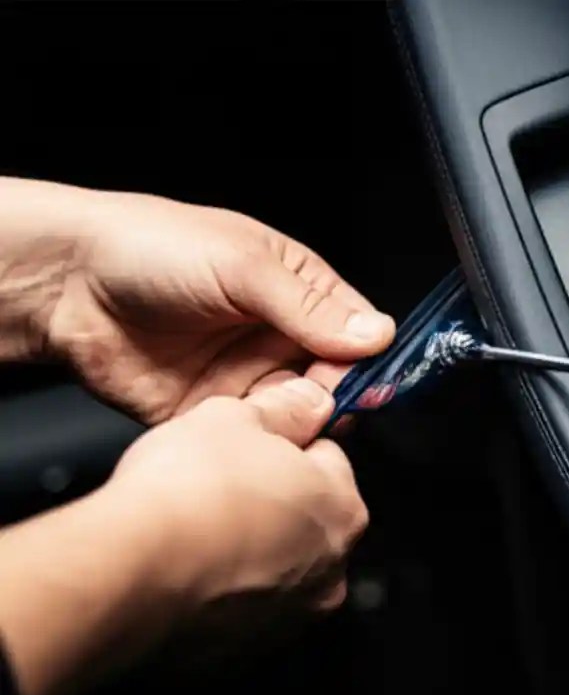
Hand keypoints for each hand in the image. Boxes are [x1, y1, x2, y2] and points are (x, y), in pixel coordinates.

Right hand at [0, 375, 366, 694]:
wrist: (129, 570)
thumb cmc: (187, 492)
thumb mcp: (235, 416)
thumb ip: (283, 407)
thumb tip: (306, 401)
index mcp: (344, 510)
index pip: (329, 461)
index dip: (286, 445)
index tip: (253, 444)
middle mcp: (329, 570)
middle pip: (305, 518)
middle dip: (270, 499)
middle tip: (216, 483)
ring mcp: (287, 617)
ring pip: (274, 566)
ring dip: (245, 547)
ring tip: (193, 526)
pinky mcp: (241, 651)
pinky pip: (237, 609)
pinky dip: (219, 591)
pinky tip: (183, 569)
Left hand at [2, 177, 394, 423]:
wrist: (66, 285)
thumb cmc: (152, 249)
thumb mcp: (242, 266)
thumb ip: (309, 306)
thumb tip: (375, 335)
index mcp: (299, 291)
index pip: (357, 332)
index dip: (369, 359)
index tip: (370, 382)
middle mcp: (279, 337)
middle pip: (336, 380)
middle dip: (337, 396)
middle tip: (324, 402)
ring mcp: (247, 377)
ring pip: (300, 415)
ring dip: (301, 423)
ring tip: (287, 418)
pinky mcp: (214, 415)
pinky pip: (253, 440)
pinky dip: (261, 445)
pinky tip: (256, 437)